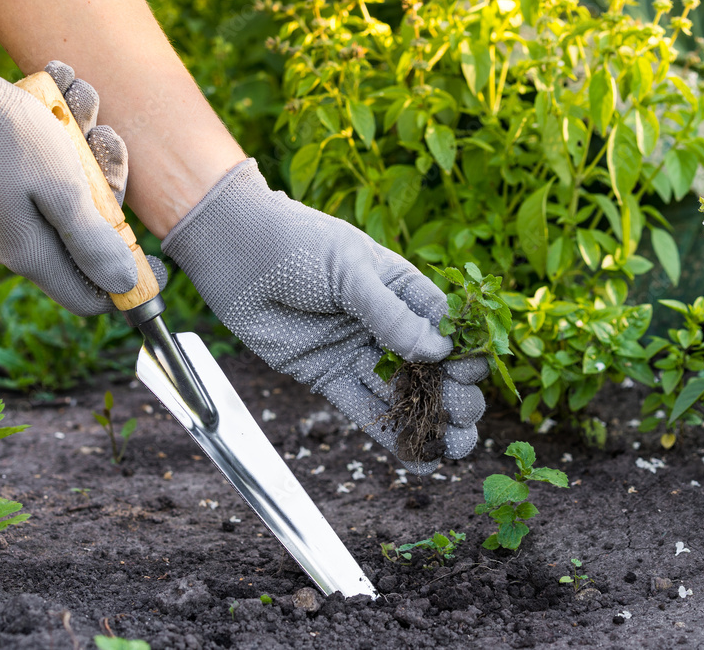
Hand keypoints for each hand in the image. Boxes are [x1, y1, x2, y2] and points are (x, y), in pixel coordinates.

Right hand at [0, 0, 160, 315]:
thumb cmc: (6, 138)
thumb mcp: (65, 192)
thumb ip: (96, 242)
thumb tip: (125, 286)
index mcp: (31, 255)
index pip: (88, 297)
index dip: (128, 283)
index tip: (160, 260)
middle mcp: (19, 240)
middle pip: (91, 236)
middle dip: (110, 185)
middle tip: (106, 139)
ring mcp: (12, 210)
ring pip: (75, 189)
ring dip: (89, 144)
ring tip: (79, 99)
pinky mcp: (7, 181)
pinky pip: (51, 167)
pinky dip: (64, 130)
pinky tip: (61, 90)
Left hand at [162, 159, 487, 473]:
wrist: (234, 251)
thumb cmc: (297, 243)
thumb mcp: (350, 269)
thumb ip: (390, 314)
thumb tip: (438, 353)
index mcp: (401, 289)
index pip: (445, 326)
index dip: (462, 352)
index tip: (470, 373)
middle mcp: (384, 323)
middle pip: (430, 366)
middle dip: (453, 393)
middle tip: (464, 415)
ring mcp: (356, 351)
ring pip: (402, 393)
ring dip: (430, 422)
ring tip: (458, 449)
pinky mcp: (327, 376)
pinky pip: (364, 410)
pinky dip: (389, 436)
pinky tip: (418, 460)